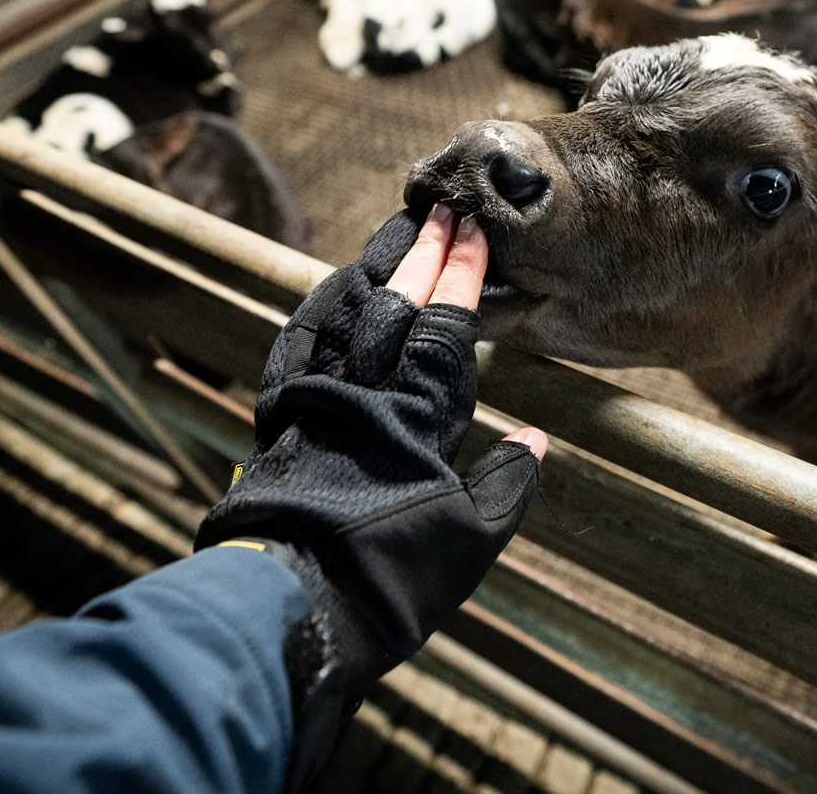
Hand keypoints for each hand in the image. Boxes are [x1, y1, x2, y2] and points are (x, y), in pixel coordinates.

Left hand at [195, 204, 543, 791]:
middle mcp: (363, 397)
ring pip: (344, 315)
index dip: (462, 277)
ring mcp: (314, 403)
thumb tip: (538, 439)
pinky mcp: (277, 420)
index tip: (476, 231)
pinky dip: (314, 310)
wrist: (286, 608)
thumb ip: (504, 485)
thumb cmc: (387, 583)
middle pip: (396, 305)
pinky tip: (328, 285)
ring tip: (396, 230)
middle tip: (445, 209)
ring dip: (374, 267)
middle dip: (424, 253)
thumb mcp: (468, 545)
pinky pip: (295, 349)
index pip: (445, 328)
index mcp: (416, 421)